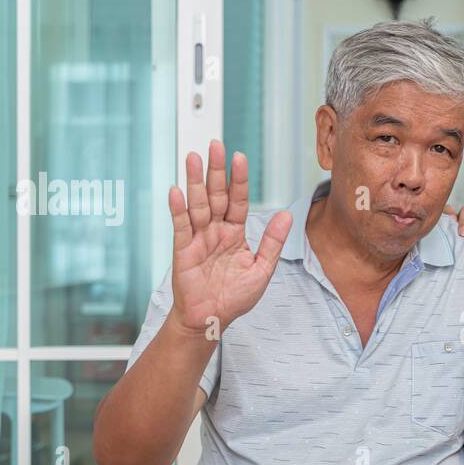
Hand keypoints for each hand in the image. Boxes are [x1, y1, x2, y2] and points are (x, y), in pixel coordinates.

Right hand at [168, 139, 292, 334]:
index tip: (239, 157)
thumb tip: (287, 216)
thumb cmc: (234, 297)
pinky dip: (178, 209)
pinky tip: (176, 191)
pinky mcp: (183, 250)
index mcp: (235, 233)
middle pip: (216, 195)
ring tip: (193, 157)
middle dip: (216, 171)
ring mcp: (198, 238)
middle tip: (215, 145)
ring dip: (194, 181)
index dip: (239, 180)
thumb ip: (272, 242)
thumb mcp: (261, 270)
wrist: (210, 319)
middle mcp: (216, 231)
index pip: (238, 200)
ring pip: (197, 205)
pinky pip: (180, 226)